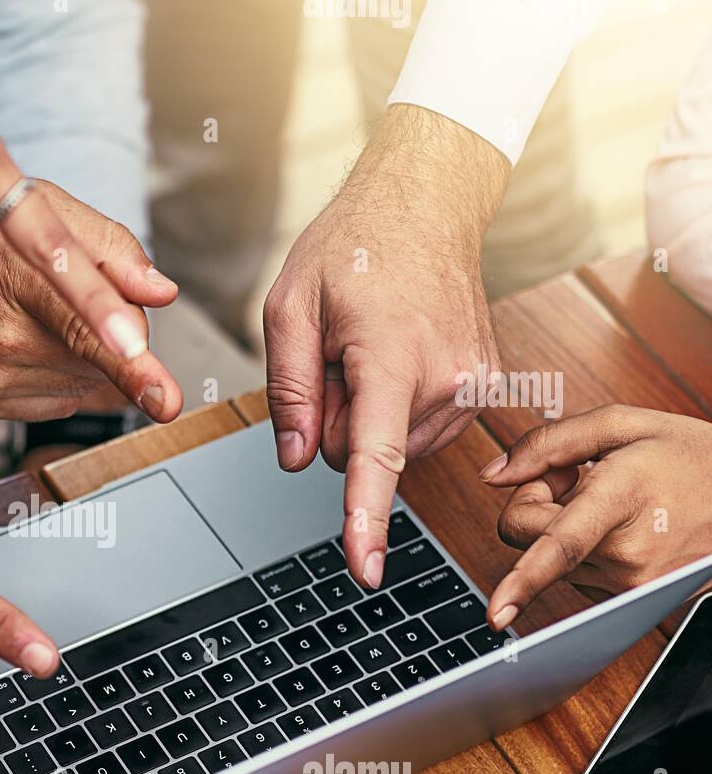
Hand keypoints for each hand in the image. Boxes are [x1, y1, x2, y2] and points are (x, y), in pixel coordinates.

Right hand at [0, 178, 183, 422]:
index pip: (92, 332)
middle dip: (104, 335)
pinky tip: (19, 340)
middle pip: (97, 362)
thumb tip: (161, 292)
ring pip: (76, 388)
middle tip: (62, 297)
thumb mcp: (39, 207)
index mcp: (20, 282)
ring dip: (75, 359)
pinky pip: (45, 405)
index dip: (136, 369)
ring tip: (31, 315)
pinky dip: (48, 378)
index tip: (165, 400)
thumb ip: (109, 249)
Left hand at [264, 105, 509, 587]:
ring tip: (373, 344)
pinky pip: (414, 431)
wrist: (427, 204)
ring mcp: (473, 386)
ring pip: (387, 446)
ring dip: (365, 408)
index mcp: (394, 355)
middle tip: (342, 350)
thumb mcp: (291, 307)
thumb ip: (289, 389)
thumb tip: (296, 461)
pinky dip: (393, 404)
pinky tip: (397, 353)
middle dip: (334, 414)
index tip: (368, 570)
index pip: (374, 455)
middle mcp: (448, 378)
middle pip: (357, 452)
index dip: (365, 518)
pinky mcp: (483, 388)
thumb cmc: (353, 247)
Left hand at [481, 406, 711, 627]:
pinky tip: (619, 527)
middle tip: (573, 477)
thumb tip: (493, 474)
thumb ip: (548, 443)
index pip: (560, 547)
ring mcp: (629, 583)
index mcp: (620, 502)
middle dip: (535, 502)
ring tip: (611, 504)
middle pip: (527, 539)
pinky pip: (575, 575)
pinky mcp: (629, 600)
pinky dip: (582, 550)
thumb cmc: (690, 458)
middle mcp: (625, 554)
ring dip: (561, 528)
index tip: (495, 615)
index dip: (522, 581)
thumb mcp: (624, 425)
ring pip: (550, 559)